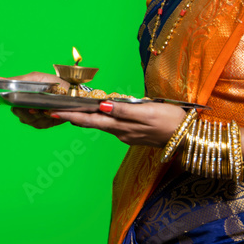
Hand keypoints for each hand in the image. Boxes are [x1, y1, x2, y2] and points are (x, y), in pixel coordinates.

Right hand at [0, 72, 69, 128]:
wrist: (74, 92)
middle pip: (14, 111)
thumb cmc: (54, 82)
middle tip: (30, 103)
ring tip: (43, 107)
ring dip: (34, 113)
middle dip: (21, 108)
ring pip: (25, 119)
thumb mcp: (33, 78)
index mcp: (20, 92)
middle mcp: (24, 105)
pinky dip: (43, 118)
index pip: (2, 99)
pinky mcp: (43, 123)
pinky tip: (49, 113)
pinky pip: (37, 124)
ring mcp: (33, 115)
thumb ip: (14, 81)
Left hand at [51, 100, 187, 146]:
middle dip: (72, 116)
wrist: (190, 137)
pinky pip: (112, 125)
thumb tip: (102, 105)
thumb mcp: (149, 112)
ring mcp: (127, 134)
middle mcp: (121, 132)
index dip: (71, 115)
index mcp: (122, 126)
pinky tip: (97, 113)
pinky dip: (100, 119)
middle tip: (53, 110)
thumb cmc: (172, 121)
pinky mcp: (134, 133)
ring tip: (69, 110)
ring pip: (101, 124)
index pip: (90, 120)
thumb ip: (124, 110)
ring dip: (85, 117)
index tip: (53, 111)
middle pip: (92, 123)